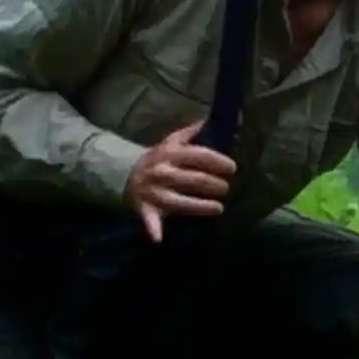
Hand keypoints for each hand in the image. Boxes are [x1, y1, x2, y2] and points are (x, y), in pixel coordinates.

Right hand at [123, 119, 236, 242]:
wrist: (125, 174)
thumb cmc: (158, 158)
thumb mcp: (172, 140)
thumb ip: (193, 132)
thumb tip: (216, 119)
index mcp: (170, 153)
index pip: (199, 156)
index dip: (218, 162)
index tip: (232, 168)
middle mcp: (162, 172)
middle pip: (195, 180)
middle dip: (215, 185)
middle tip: (226, 188)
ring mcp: (154, 192)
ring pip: (181, 202)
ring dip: (201, 206)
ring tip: (219, 208)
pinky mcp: (146, 209)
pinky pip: (149, 221)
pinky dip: (153, 230)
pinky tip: (159, 239)